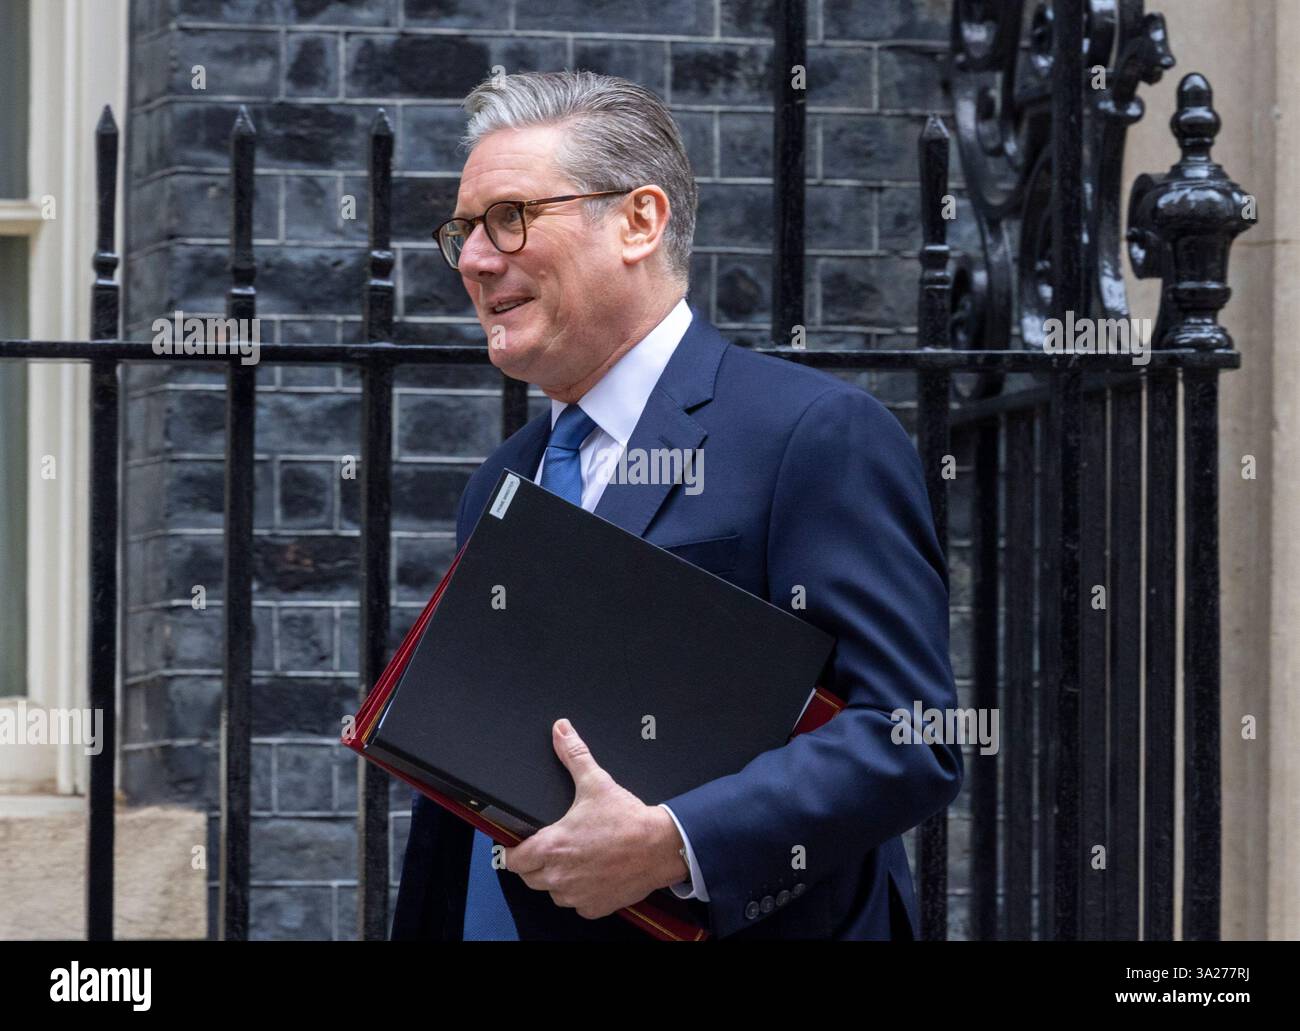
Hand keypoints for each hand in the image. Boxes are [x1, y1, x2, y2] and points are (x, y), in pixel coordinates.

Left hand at [502, 718, 690, 918]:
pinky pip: (577, 904)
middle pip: (529, 878)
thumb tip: (561, 731)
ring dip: (557, 880)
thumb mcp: (596, 782)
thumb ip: (574, 755)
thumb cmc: (627, 819)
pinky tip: (592, 874)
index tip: (521, 846)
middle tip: (553, 849)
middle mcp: (559, 875)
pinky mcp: (594, 906)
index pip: (512, 860)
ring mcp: (576, 894)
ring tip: (575, 860)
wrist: (660, 846)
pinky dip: (580, 893)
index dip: (514, 852)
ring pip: (552, 892)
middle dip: (536, 865)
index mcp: (552, 846)